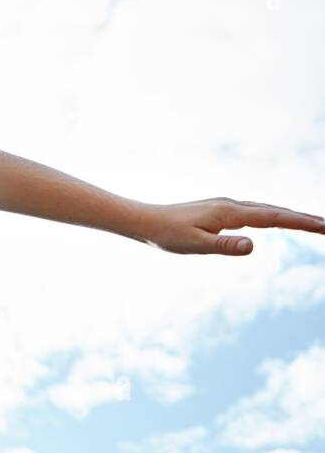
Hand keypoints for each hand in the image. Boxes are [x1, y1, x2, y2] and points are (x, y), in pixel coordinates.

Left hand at [138, 197, 324, 255]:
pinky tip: (276, 220)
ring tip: (312, 224)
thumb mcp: (194, 245)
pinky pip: (255, 212)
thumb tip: (253, 246)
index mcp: (230, 213)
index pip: (275, 218)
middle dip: (304, 219)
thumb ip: (224, 246)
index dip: (302, 223)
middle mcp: (232, 205)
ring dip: (291, 216)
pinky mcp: (221, 211)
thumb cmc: (167, 235)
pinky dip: (274, 216)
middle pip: (277, 211)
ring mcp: (227, 207)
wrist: (145, 221)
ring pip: (267, 210)